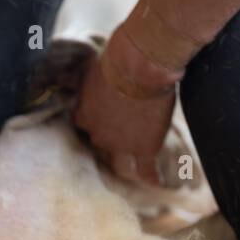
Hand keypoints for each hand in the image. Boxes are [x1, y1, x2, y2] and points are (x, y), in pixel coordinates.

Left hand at [73, 27, 177, 186]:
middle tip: (124, 137)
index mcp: (83, 113)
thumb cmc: (118, 56)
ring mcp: (120, 145)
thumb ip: (95, 76)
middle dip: (110, 140)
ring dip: (128, 161)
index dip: (95, 120)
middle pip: (101, 144)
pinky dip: (151, 177)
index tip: (103, 117)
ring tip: (136, 165)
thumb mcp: (95, 65)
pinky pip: (145, 171)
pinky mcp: (143, 149)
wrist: (141, 65)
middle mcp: (97, 134)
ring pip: (120, 161)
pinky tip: (156, 182)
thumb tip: (96, 66)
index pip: (84, 123)